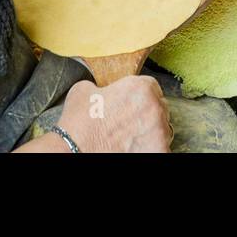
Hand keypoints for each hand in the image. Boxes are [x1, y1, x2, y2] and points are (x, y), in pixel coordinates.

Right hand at [55, 76, 171, 152]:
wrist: (74, 151)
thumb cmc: (80, 124)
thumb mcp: (84, 90)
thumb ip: (102, 85)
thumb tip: (103, 89)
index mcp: (140, 88)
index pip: (151, 87)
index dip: (139, 96)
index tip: (132, 104)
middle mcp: (154, 107)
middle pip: (159, 107)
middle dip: (146, 113)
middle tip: (128, 122)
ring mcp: (159, 132)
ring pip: (162, 128)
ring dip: (150, 131)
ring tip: (130, 137)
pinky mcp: (159, 151)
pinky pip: (161, 147)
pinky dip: (149, 148)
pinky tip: (134, 148)